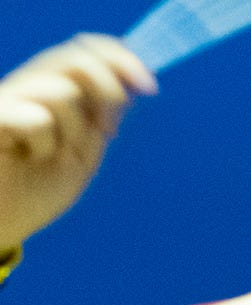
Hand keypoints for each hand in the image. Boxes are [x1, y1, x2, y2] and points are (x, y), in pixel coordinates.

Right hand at [0, 38, 154, 251]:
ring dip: (72, 132)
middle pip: (77, 61)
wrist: (4, 219)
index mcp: (54, 89)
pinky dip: (45, 143)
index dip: (119, 59)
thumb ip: (102, 119)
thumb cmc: (38, 188)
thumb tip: (133, 84)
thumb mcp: (82, 153)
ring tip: (55, 155)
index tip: (149, 85)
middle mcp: (32, 86)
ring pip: (62, 93)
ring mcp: (12, 99)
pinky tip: (30, 155)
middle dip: (107, 91)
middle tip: (108, 130)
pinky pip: (37, 117)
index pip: (86, 52)